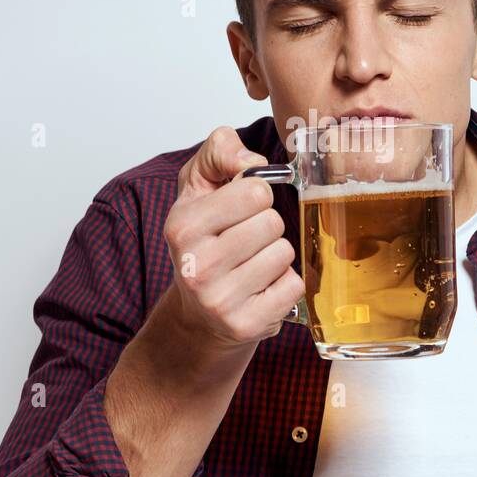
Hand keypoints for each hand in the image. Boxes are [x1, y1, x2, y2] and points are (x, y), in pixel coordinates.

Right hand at [161, 126, 304, 347]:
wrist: (198, 314)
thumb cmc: (204, 242)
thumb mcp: (199, 187)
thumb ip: (220, 152)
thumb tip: (252, 161)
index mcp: (182, 226)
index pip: (254, 190)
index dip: (256, 195)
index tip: (241, 210)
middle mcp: (196, 265)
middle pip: (272, 222)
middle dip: (267, 226)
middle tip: (246, 241)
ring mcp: (220, 299)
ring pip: (284, 253)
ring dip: (276, 255)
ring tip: (252, 265)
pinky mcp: (246, 324)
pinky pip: (294, 285)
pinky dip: (285, 284)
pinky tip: (262, 288)